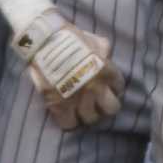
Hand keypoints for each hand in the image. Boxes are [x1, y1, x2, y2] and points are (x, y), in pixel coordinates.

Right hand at [12, 9, 123, 129]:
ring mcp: (78, 99)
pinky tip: (67, 114)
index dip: (113, 88)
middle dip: (105, 106)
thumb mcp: (93, 40)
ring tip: (81, 109)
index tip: (106, 87)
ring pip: (90, 119)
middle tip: (97, 102)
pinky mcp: (59, 106)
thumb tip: (106, 55)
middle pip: (110, 109)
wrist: (44, 40)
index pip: (119, 88)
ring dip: (87, 114)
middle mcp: (96, 88)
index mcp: (106, 71)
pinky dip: (69, 121)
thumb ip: (103, 50)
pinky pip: (69, 124)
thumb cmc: (69, 37)